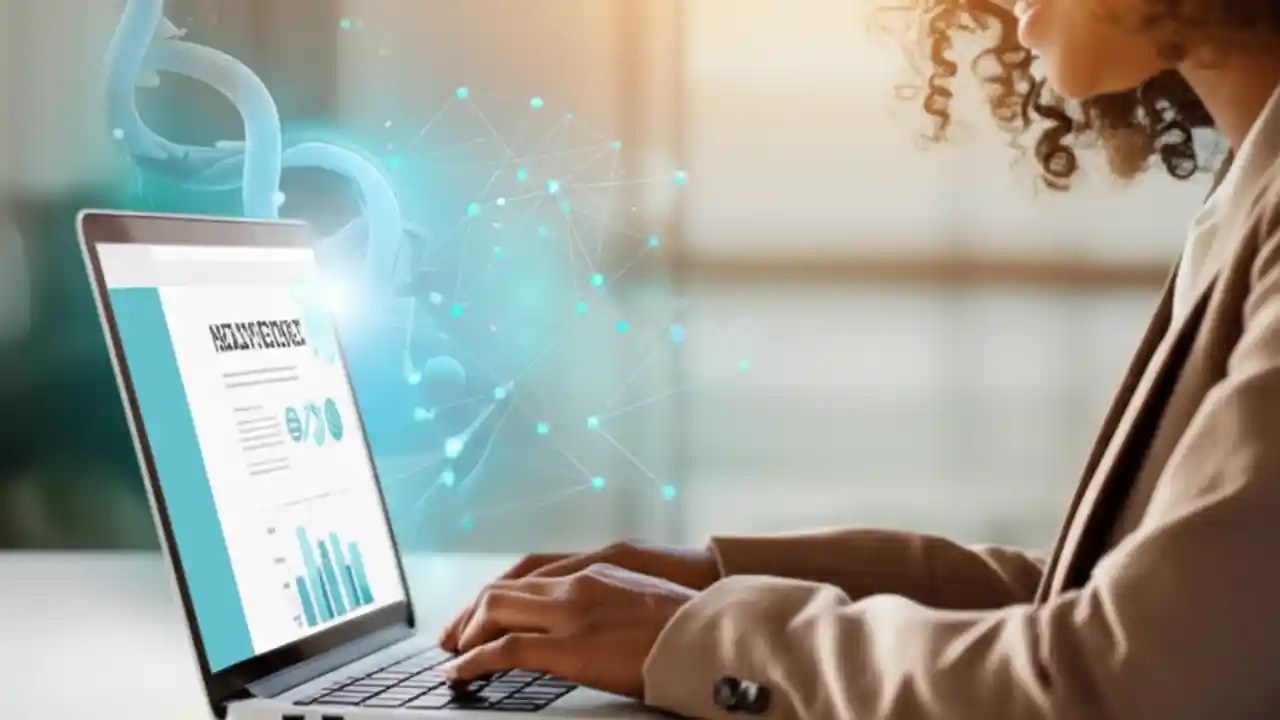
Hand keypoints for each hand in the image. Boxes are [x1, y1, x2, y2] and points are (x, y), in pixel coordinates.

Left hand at [440, 541, 717, 651]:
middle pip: (502, 588)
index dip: (496, 594)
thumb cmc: (691, 626)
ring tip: (453, 658)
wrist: (712, 635)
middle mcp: (576, 583)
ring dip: (467, 634)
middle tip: (452, 638)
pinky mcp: (568, 645)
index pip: (527, 573)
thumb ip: (615, 605)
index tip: (479, 614)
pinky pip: (504, 649)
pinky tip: (460, 673)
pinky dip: (473, 660)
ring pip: (495, 610)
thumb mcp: (646, 602)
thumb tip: (601, 627)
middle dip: (469, 614)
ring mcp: (570, 611)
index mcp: (597, 570)